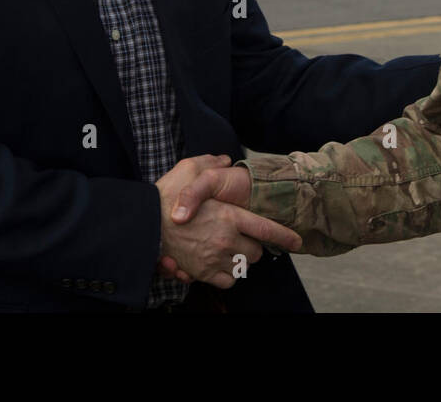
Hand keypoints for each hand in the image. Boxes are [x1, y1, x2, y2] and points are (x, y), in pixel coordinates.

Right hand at [155, 158, 298, 288]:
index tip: (297, 241)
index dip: (285, 237)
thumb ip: (210, 163)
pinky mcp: (202, 272)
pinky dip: (228, 275)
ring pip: (243, 267)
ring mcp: (214, 258)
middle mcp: (226, 240)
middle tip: (243, 239)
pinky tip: (222, 265)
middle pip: (256, 252)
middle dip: (254, 247)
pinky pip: (227, 280)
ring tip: (231, 252)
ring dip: (241, 261)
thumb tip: (224, 159)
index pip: (267, 230)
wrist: (142, 223)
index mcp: (229, 216)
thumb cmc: (165, 195)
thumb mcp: (188, 168)